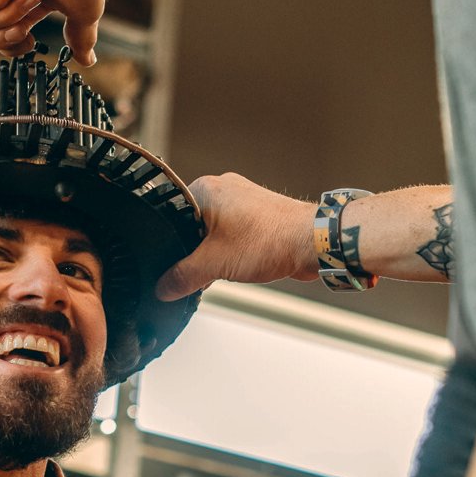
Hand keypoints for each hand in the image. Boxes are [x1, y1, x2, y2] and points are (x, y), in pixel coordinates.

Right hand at [156, 173, 315, 301]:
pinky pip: (232, 235)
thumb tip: (164, 287)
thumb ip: (183, 277)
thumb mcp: (214, 264)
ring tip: (225, 266)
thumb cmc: (270, 239)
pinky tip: (238, 266)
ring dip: (214, 254)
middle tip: (199, 269)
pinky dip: (230, 251)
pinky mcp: (257, 215)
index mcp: (204, 189)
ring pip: (212, 233)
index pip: (169, 214)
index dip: (168, 242)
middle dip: (193, 252)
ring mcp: (242, 201)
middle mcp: (223, 189)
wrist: (311, 242)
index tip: (169, 263)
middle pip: (191, 226)